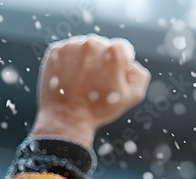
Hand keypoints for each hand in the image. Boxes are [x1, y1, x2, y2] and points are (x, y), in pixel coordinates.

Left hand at [31, 34, 150, 147]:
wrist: (66, 118)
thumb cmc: (100, 109)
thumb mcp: (132, 96)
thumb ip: (140, 75)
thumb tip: (131, 64)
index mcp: (114, 51)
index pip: (123, 49)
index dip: (120, 66)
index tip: (111, 79)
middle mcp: (92, 43)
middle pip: (103, 46)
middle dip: (102, 61)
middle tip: (95, 83)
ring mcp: (72, 46)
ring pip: (84, 48)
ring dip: (85, 60)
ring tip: (81, 82)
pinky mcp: (55, 51)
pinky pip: (67, 51)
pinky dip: (69, 62)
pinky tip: (70, 78)